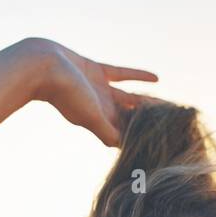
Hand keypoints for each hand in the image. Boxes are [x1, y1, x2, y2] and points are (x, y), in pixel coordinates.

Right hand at [22, 37, 160, 146]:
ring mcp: (100, 90)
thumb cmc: (65, 94)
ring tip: (171, 105)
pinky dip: (139, 76)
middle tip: (174, 126)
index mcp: (100, 122)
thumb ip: (107, 133)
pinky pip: (122, 75)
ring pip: (131, 98)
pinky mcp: (98, 72)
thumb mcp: (90, 117)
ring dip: (149, 102)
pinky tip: (157, 78)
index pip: (126, 135)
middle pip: (132, 118)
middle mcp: (101, 108)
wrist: (42, 66)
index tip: (163, 145)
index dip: (143, 139)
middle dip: (150, 122)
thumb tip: (125, 150)